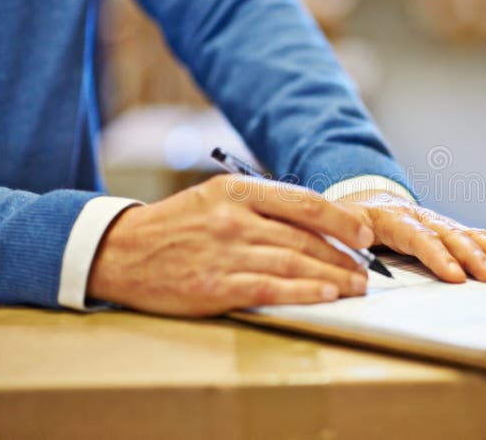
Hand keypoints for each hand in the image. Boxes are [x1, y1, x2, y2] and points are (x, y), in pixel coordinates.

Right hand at [88, 175, 373, 315]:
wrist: (120, 252)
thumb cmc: (176, 225)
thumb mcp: (216, 198)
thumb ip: (261, 205)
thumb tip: (314, 221)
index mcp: (236, 190)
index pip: (302, 202)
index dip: (340, 219)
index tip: (364, 233)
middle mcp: (233, 218)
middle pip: (304, 236)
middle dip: (343, 255)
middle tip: (365, 269)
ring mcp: (224, 253)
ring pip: (293, 262)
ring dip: (332, 276)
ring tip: (355, 286)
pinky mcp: (215, 286)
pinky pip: (270, 287)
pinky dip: (303, 292)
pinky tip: (325, 295)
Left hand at [338, 191, 485, 282]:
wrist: (366, 199)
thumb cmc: (349, 218)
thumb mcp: (335, 222)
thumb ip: (340, 232)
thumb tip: (346, 244)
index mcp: (392, 218)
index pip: (418, 238)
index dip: (437, 256)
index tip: (455, 276)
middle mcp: (422, 218)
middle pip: (451, 238)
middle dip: (475, 259)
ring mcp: (439, 224)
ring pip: (470, 236)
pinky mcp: (449, 231)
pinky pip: (477, 236)